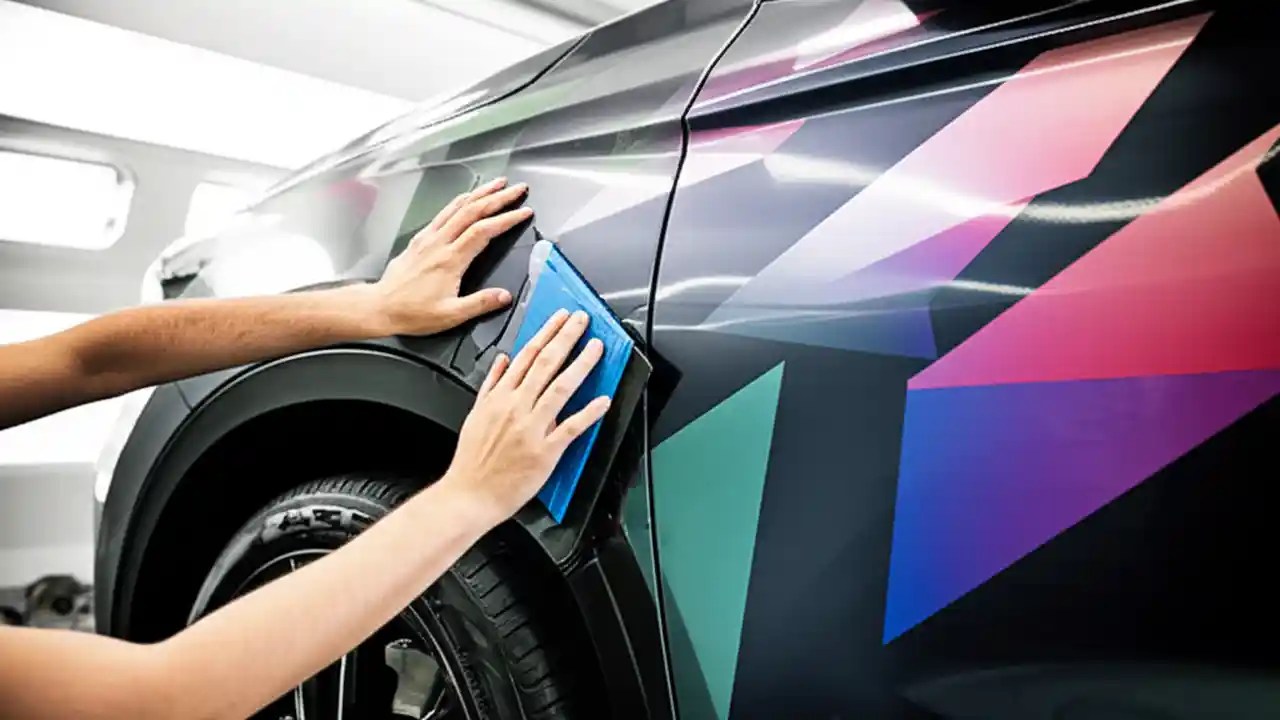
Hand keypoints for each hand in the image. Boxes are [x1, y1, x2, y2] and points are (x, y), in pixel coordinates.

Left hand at [372, 178, 530, 335]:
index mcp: (450, 260)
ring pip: (457, 207)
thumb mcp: (450, 315)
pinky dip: (458, 202)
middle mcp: (439, 244)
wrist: (380, 307)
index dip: (506, 219)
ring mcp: (428, 239)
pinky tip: (465, 199)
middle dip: (498, 198)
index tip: (523, 212)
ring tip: (496, 184)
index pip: (484, 231)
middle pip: (472, 211)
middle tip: (517, 189)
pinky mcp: (419, 240)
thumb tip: (504, 296)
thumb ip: (480, 303)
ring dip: (479, 193)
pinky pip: (442, 213)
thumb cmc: (412, 312)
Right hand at [442, 310, 611, 523]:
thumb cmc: (472, 460)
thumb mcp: (475, 414)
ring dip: (581, 364)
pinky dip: (588, 413)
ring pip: (560, 388)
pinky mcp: (545, 451)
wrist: (469, 495)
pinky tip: (602, 400)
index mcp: (499, 397)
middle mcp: (516, 407)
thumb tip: (503, 361)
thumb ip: (491, 385)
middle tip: (582, 320)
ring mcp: (531, 428)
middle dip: (567, 337)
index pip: (527, 355)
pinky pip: (571, 428)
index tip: (560, 319)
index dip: (548, 332)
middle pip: (546, 363)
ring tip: (596, 347)